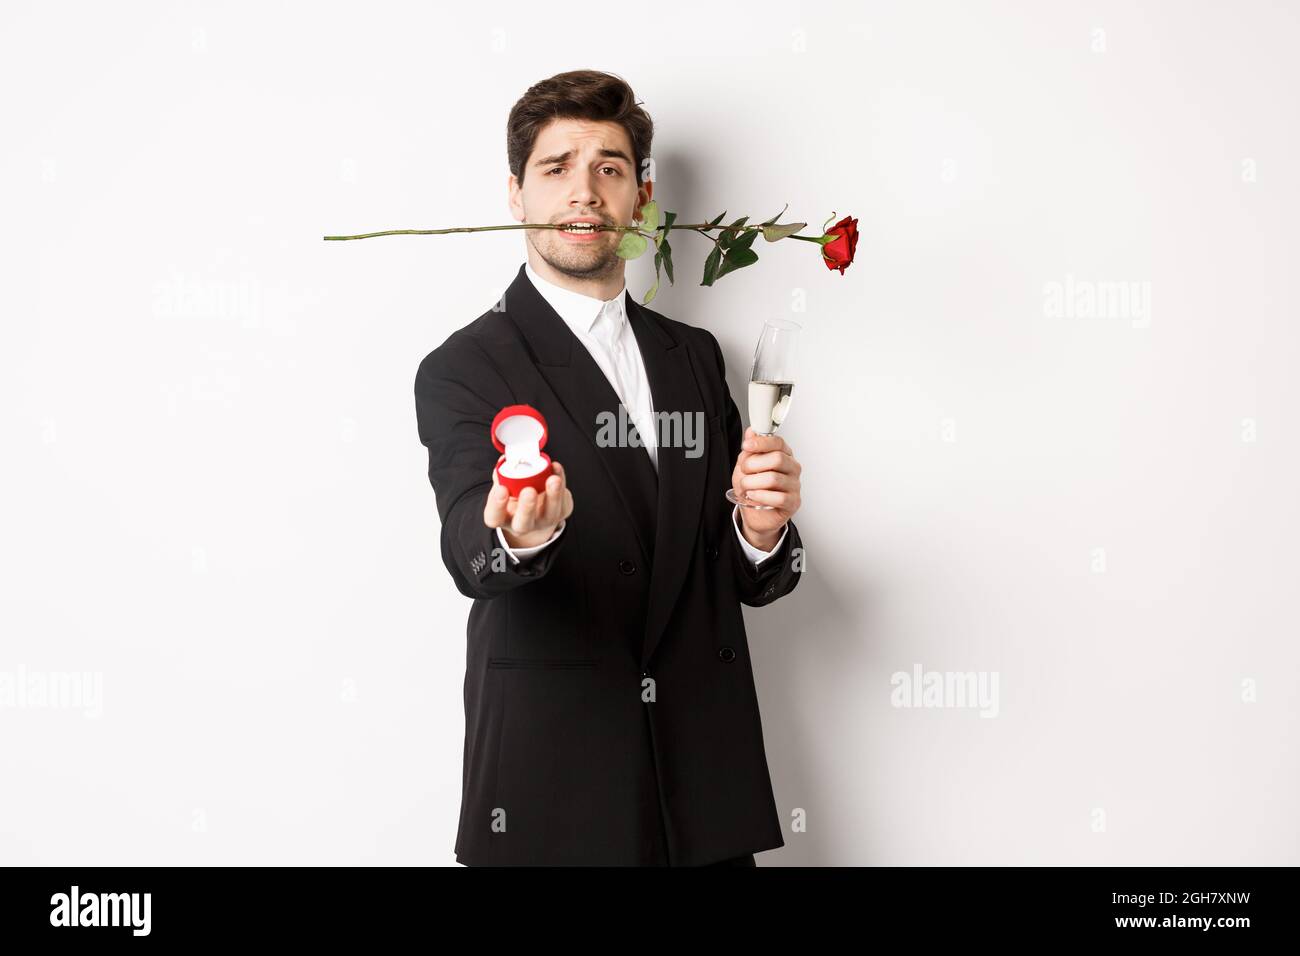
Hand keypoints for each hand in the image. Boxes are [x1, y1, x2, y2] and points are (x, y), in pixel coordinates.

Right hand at [483, 460, 573, 548]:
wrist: (537, 507)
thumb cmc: (516, 495)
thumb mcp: (505, 486)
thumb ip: (503, 474)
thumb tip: (506, 459)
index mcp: (503, 518)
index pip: (495, 517)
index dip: (497, 505)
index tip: (501, 489)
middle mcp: (523, 524)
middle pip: (524, 522)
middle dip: (527, 507)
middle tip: (529, 491)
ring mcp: (543, 521)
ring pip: (550, 514)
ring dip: (553, 496)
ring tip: (553, 479)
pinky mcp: (561, 513)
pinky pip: (564, 500)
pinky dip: (563, 482)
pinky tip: (557, 469)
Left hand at [732, 427, 801, 547]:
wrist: (756, 514)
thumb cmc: (753, 488)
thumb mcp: (745, 467)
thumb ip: (749, 451)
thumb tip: (751, 432)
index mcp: (783, 455)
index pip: (778, 442)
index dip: (761, 442)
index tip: (746, 445)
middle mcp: (792, 468)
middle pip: (777, 459)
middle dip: (754, 464)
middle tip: (744, 471)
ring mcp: (794, 485)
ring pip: (774, 479)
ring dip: (752, 483)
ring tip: (746, 486)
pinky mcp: (793, 502)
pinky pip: (778, 497)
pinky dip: (760, 496)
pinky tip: (752, 496)